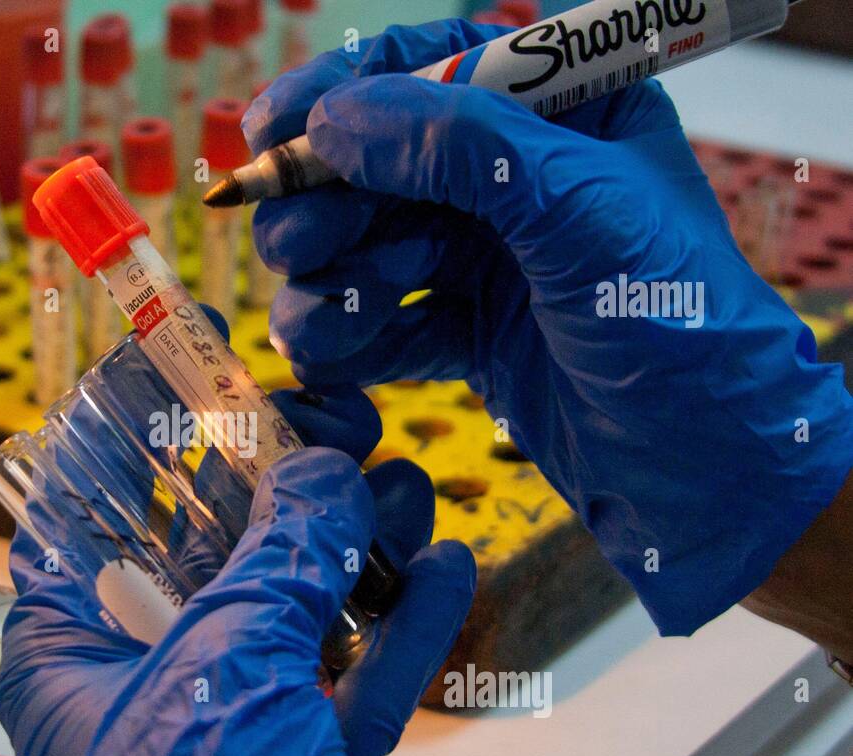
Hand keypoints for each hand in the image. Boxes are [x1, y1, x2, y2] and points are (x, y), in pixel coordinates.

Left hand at [0, 365, 475, 755]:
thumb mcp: (223, 678)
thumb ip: (272, 565)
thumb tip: (317, 476)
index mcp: (78, 660)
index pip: (85, 514)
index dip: (128, 428)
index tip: (176, 355)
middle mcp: (149, 684)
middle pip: (208, 546)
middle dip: (274, 478)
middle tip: (329, 415)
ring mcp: (235, 723)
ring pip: (297, 603)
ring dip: (356, 542)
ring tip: (403, 482)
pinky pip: (363, 675)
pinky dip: (405, 622)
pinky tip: (444, 566)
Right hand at [244, 18, 852, 634]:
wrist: (706, 468)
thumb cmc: (678, 321)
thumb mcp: (578, 209)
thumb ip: (458, 146)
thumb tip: (333, 120)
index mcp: (566, 113)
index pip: (433, 68)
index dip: (342, 92)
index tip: (270, 131)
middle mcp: (517, 178)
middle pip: (379, 161)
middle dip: (326, 204)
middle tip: (296, 244)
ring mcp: (488, 258)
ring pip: (366, 245)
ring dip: (330, 282)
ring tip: (327, 320)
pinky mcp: (467, 333)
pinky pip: (381, 320)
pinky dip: (349, 339)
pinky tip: (334, 359)